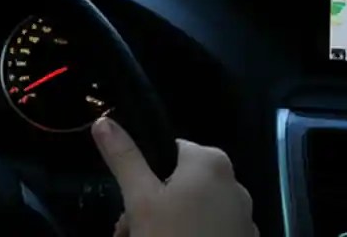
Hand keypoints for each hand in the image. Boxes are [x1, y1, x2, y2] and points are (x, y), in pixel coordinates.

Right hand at [92, 116, 256, 236]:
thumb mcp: (141, 200)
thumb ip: (124, 157)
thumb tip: (104, 120)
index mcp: (210, 162)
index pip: (169, 150)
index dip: (143, 175)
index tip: (128, 202)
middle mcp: (233, 183)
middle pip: (179, 184)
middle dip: (150, 206)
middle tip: (129, 231)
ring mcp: (242, 216)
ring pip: (192, 211)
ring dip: (165, 224)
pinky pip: (209, 230)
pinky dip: (189, 236)